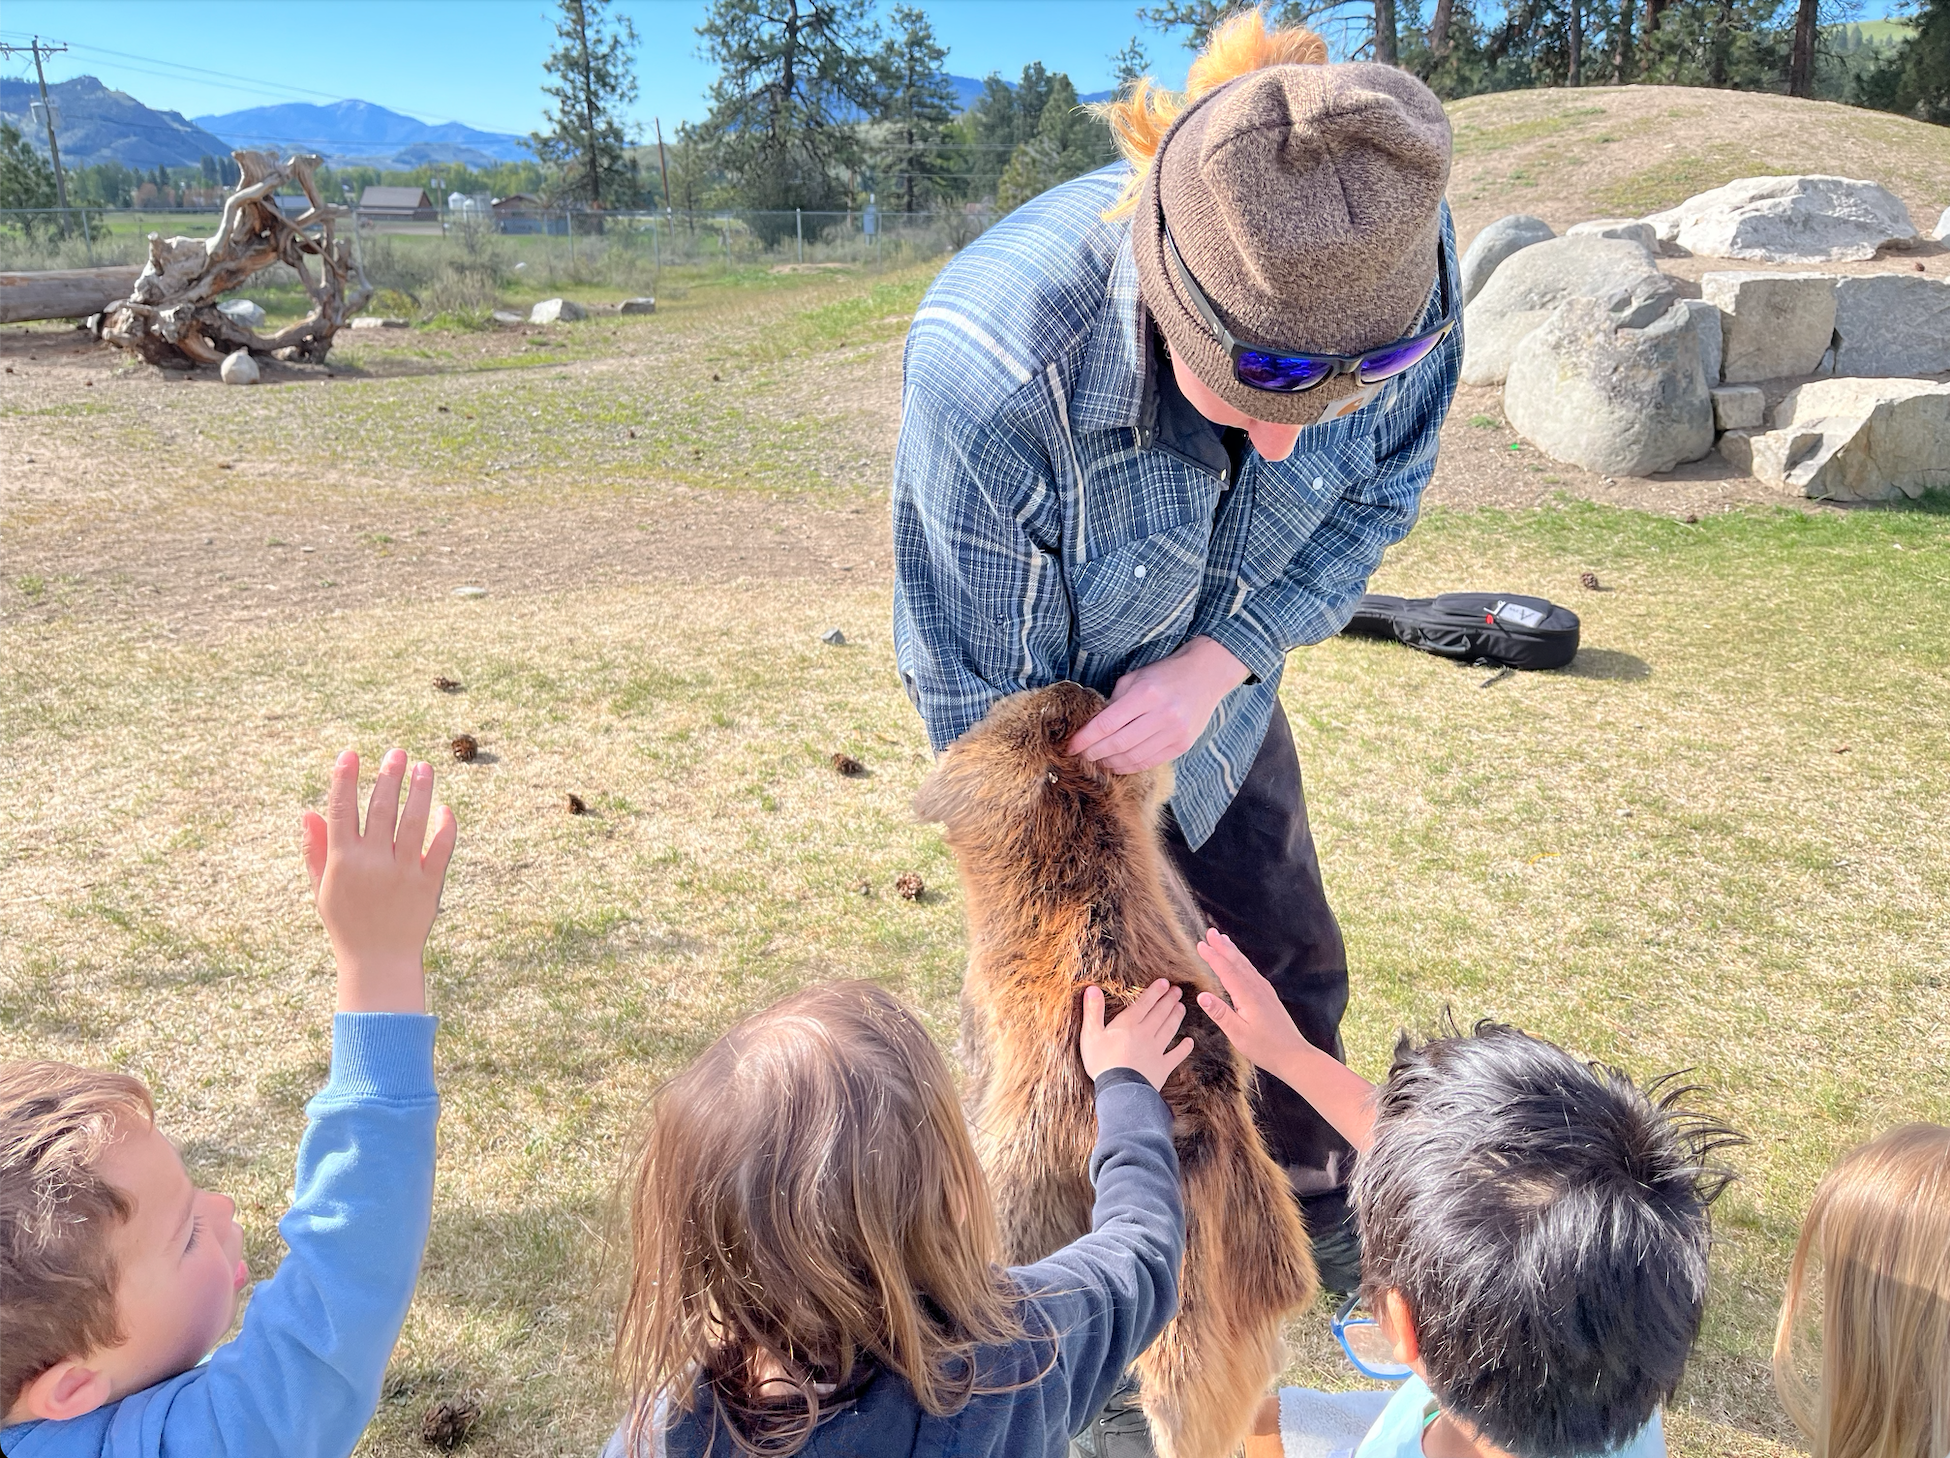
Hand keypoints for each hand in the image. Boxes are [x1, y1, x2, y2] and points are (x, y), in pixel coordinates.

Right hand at [302, 748, 456, 1013]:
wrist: (378, 963)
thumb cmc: (347, 922)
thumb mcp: (322, 889)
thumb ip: (315, 850)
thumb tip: (307, 812)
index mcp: (343, 862)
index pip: (341, 811)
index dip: (345, 780)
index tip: (350, 754)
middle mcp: (373, 864)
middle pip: (381, 809)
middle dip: (388, 776)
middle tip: (397, 752)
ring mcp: (403, 874)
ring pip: (414, 822)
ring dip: (420, 791)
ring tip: (424, 766)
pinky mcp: (429, 885)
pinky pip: (441, 849)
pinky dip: (445, 827)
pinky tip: (444, 808)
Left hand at [1067, 636, 1249, 774]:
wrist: (1206, 674)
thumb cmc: (1164, 674)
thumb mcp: (1135, 678)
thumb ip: (1114, 702)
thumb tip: (1092, 728)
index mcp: (1147, 694)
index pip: (1107, 724)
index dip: (1085, 738)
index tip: (1070, 745)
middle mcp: (1162, 715)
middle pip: (1118, 744)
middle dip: (1094, 753)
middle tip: (1080, 756)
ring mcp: (1175, 732)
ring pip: (1133, 758)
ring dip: (1110, 763)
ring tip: (1097, 762)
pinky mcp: (1183, 745)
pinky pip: (1149, 762)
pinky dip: (1129, 766)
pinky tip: (1117, 764)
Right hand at [1080, 979, 1194, 1090]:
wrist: (1120, 1090)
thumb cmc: (1102, 1062)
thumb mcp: (1091, 1035)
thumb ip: (1093, 1010)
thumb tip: (1092, 988)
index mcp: (1128, 1024)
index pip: (1144, 1003)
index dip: (1155, 992)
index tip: (1165, 983)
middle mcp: (1145, 1033)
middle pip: (1160, 1013)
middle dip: (1169, 1000)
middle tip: (1178, 991)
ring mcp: (1156, 1050)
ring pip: (1169, 1030)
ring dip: (1176, 1017)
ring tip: (1182, 1008)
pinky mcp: (1162, 1067)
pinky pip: (1176, 1056)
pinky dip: (1184, 1049)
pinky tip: (1189, 1042)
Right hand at [1194, 929, 1308, 1071]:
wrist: (1294, 1055)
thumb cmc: (1265, 1048)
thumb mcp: (1238, 1034)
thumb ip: (1220, 1013)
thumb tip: (1202, 995)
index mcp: (1247, 996)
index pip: (1226, 970)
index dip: (1212, 956)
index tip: (1200, 944)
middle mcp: (1257, 988)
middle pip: (1237, 961)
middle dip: (1223, 946)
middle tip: (1210, 932)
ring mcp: (1265, 991)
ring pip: (1246, 965)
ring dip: (1233, 951)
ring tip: (1223, 940)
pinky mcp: (1269, 996)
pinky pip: (1252, 972)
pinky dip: (1242, 962)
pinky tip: (1240, 963)